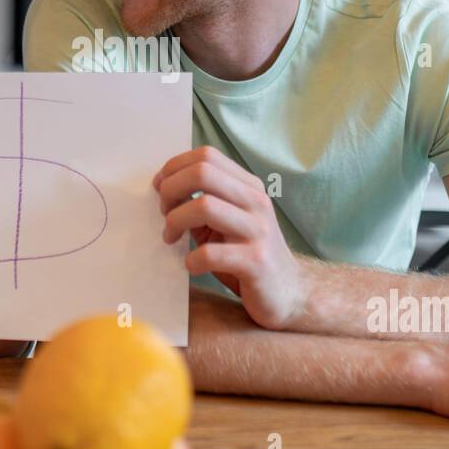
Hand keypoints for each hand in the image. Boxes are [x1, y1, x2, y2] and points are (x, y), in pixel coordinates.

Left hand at [154, 146, 307, 330]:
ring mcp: (258, 231)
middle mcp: (256, 202)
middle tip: (164, 212)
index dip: (174, 168)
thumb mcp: (227, 221)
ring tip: (171, 237)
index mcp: (248, 187)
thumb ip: (202, 202)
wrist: (289, 292)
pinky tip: (193, 265)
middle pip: (202, 173)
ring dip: (175, 221)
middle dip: (171, 190)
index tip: (160, 189)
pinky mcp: (256, 262)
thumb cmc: (248, 254)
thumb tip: (163, 188)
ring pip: (204, 206)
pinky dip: (191, 260)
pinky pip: (210, 253)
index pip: (206, 156)